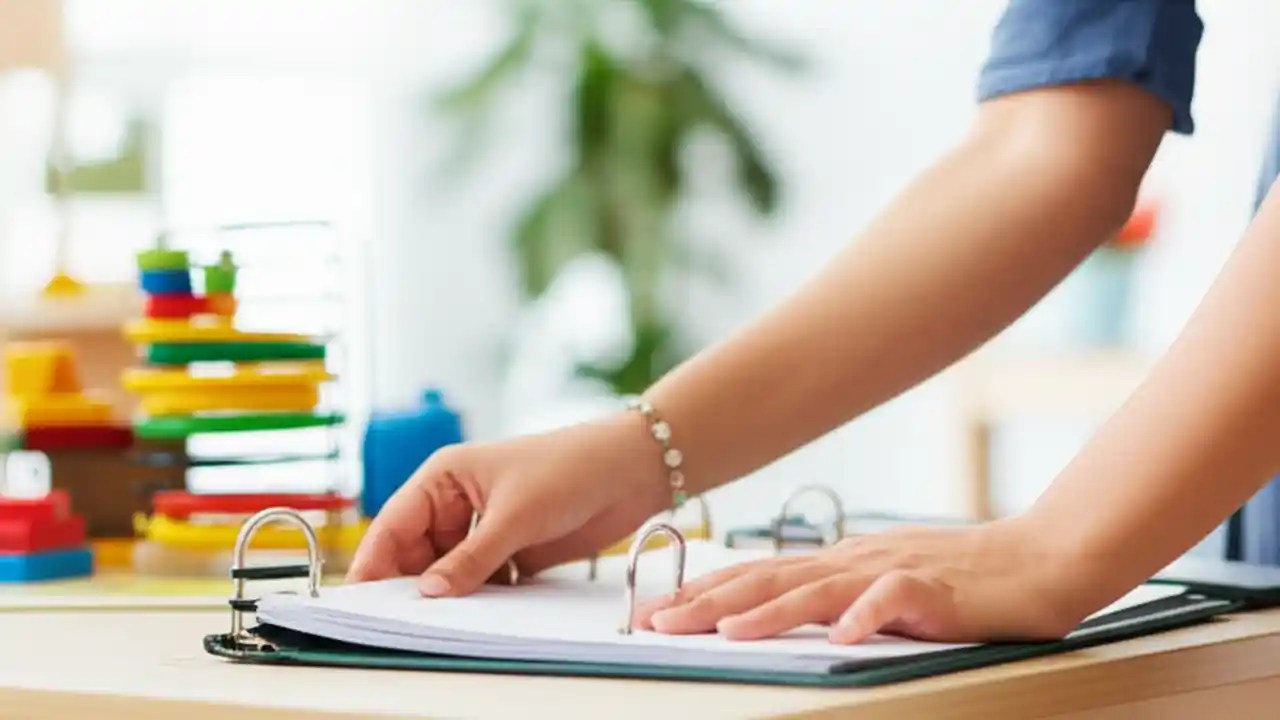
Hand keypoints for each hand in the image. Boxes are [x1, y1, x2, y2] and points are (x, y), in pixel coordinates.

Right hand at [346, 413, 669, 596]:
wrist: (633, 469)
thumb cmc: (570, 469)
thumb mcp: (515, 515)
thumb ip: (471, 558)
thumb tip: (429, 593)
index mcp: (444, 477)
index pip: (394, 524)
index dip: (374, 561)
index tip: (358, 599)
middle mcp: (458, 502)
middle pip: (416, 553)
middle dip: (412, 584)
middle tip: (404, 621)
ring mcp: (485, 527)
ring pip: (449, 571)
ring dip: (449, 594)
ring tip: (443, 622)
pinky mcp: (513, 549)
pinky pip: (482, 581)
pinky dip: (479, 598)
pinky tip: (480, 616)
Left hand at [633, 519, 1096, 643]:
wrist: (1038, 559)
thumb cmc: (961, 578)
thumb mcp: (881, 581)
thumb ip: (835, 593)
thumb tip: (781, 611)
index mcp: (838, 561)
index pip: (758, 575)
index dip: (704, 592)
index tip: (655, 612)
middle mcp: (853, 560)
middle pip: (769, 580)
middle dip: (709, 602)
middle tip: (658, 622)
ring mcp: (891, 570)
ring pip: (817, 590)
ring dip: (768, 612)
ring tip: (725, 631)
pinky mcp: (933, 589)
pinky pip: (894, 601)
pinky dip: (864, 617)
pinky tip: (839, 639)